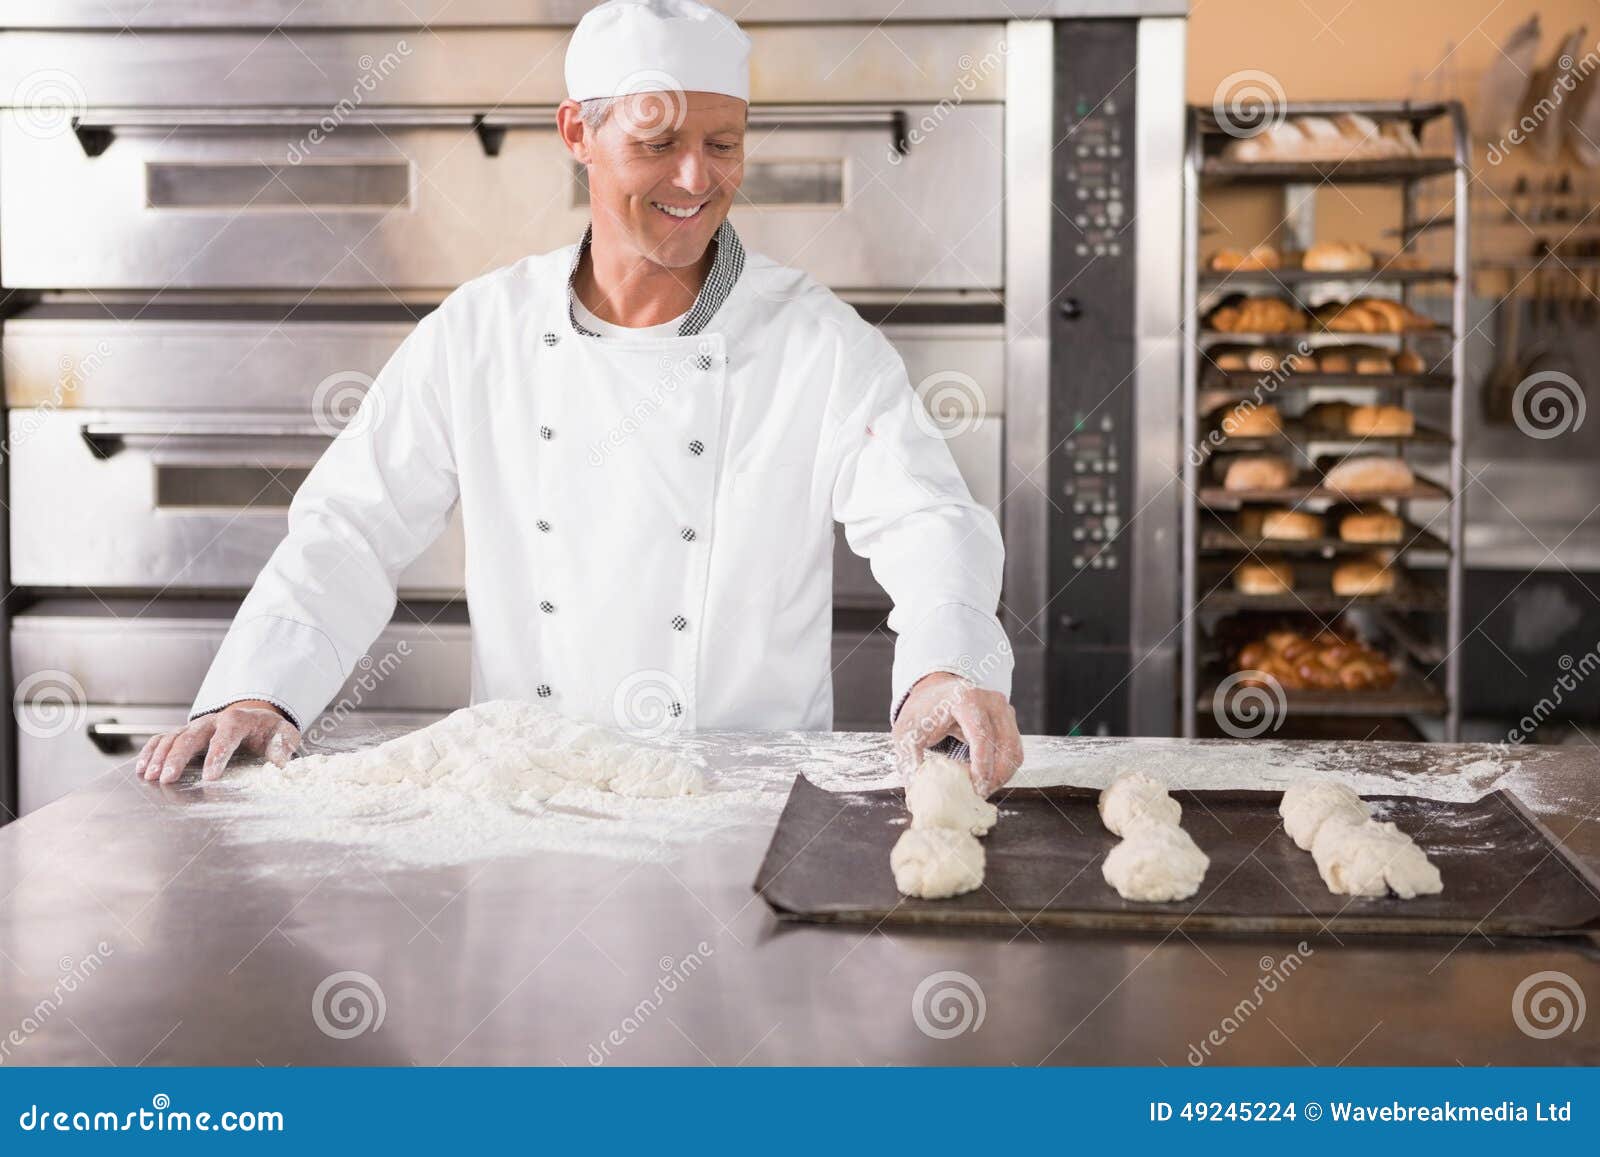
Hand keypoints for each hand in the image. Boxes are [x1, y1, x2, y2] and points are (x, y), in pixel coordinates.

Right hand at [135, 701, 300, 784]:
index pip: (226, 736)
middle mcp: (213, 721)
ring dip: (159, 756)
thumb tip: (280, 763)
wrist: (254, 718)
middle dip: (178, 758)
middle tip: (168, 778)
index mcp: (239, 721)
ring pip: (173, 738)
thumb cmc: (268, 731)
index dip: (217, 755)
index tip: (210, 777)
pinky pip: (162, 739)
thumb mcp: (283, 735)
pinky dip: (150, 752)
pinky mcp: (184, 733)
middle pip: (192, 736)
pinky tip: (142, 768)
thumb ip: (283, 746)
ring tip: (150, 777)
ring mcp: (195, 727)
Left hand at [891, 672, 1022, 796]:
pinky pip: (1014, 750)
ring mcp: (1003, 709)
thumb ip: (908, 763)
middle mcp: (990, 701)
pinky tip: (987, 780)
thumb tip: (915, 796)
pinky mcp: (1009, 720)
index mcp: (964, 699)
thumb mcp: (906, 735)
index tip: (975, 787)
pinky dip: (1004, 769)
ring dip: (1001, 776)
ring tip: (982, 790)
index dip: (981, 764)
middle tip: (978, 795)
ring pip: (1014, 751)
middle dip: (994, 776)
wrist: (935, 694)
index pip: (981, 735)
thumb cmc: (922, 713)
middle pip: (1004, 745)